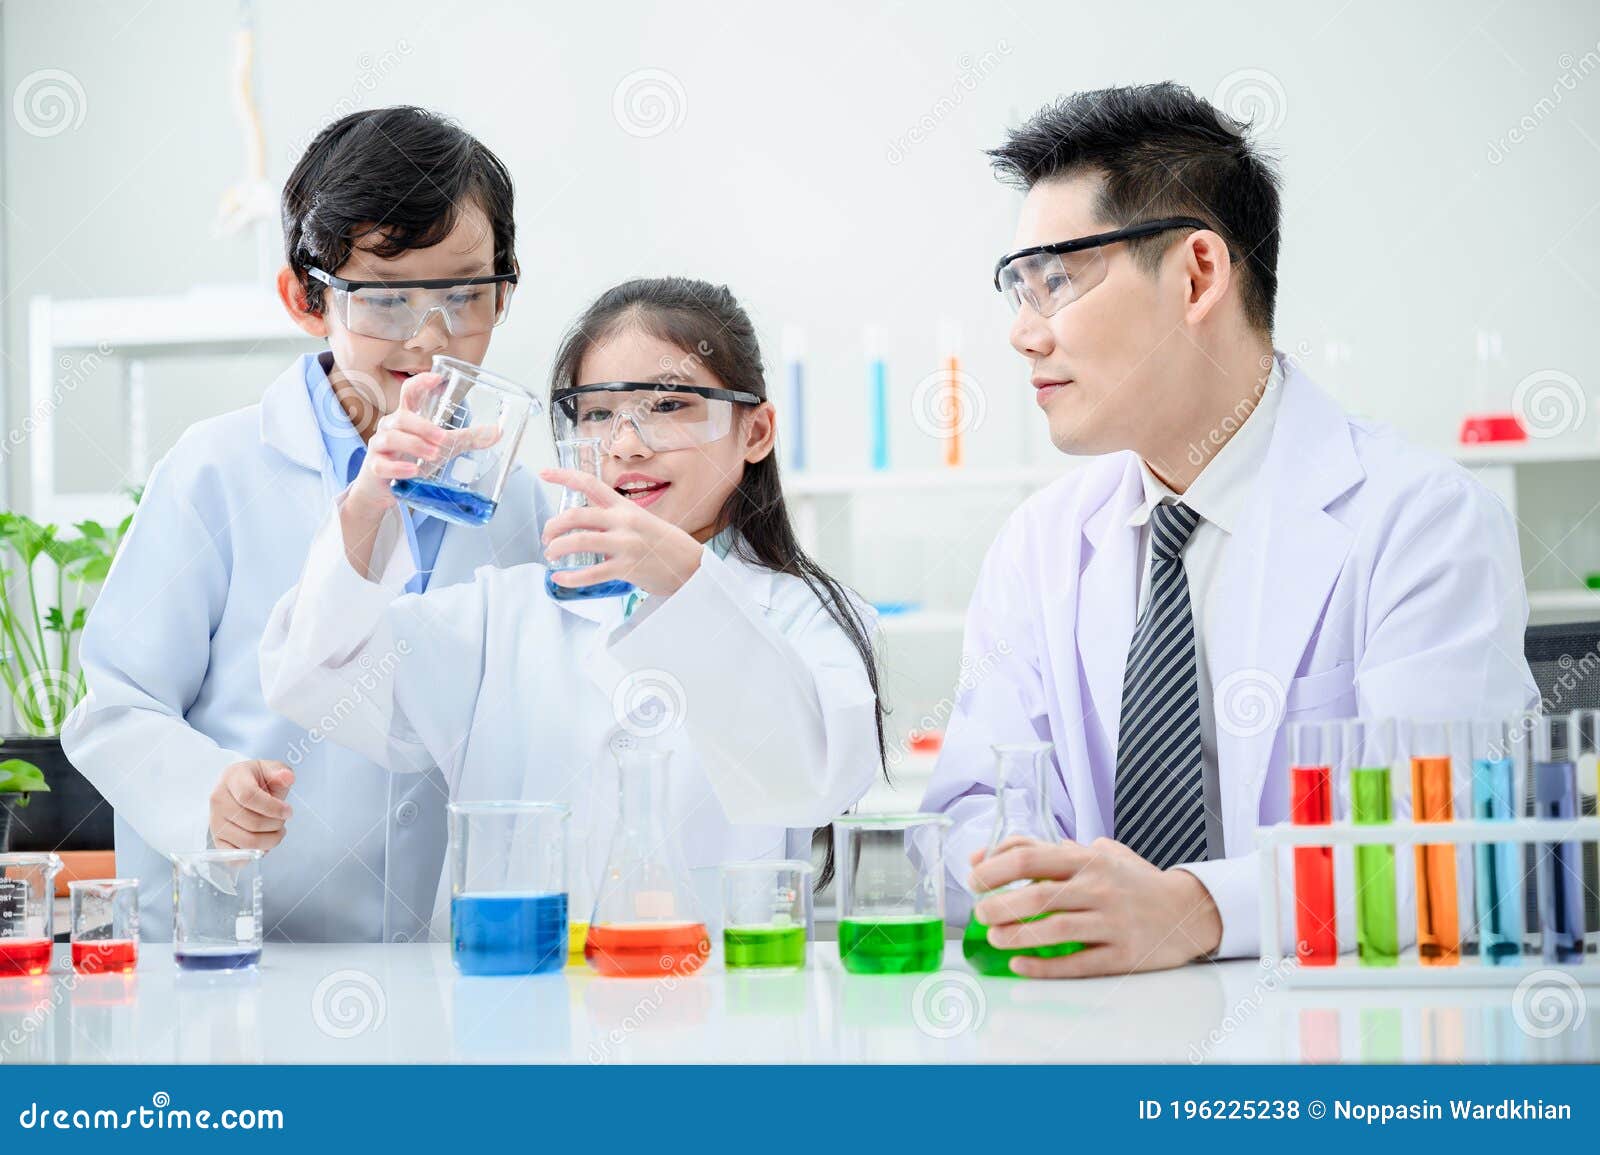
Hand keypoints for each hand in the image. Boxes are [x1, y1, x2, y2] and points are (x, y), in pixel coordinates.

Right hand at [209, 760, 294, 852]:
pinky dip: (253, 854)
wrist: (240, 788)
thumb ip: (281, 772)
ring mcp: (215, 821)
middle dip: (276, 825)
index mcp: (233, 778)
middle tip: (283, 821)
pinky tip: (263, 844)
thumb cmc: (259, 780)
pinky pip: (234, 856)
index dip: (273, 808)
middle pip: (251, 822)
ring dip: (270, 841)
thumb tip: (287, 777)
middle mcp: (219, 800)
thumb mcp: (272, 769)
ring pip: (247, 841)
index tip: (288, 811)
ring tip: (277, 832)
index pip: (249, 797)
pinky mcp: (217, 838)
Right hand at [345, 372, 502, 521]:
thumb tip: (497, 432)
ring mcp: (380, 447)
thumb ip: (467, 439)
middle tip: (444, 439)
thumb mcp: (441, 447)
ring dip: (414, 445)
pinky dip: (398, 468)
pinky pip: (382, 465)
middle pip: (401, 417)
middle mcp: (391, 427)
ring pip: (391, 438)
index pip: (409, 392)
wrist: (385, 487)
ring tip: (434, 455)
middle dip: (423, 427)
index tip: (438, 378)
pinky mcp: (375, 467)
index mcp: (407, 417)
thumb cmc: (412, 459)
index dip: (421, 382)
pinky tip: (413, 471)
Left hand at [538, 467, 704, 596]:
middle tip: (546, 536)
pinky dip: (570, 577)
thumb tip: (583, 523)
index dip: (563, 476)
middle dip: (552, 525)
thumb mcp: (639, 520)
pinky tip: (560, 578)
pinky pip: (591, 573)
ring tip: (551, 554)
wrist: (691, 565)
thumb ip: (612, 519)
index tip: (544, 473)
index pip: (590, 483)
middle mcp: (623, 522)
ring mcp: (625, 544)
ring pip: (579, 541)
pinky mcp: (627, 568)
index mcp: (624, 507)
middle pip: (576, 515)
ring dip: (557, 548)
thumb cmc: (663, 544)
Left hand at [968, 834, 1221, 976]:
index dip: (995, 869)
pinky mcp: (1123, 955)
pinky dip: (1044, 966)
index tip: (974, 880)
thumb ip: (1042, 851)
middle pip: (1038, 896)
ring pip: (1055, 930)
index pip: (1031, 858)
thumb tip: (984, 856)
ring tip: (994, 938)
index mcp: (1088, 860)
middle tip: (979, 914)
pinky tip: (1020, 964)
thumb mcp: (1092, 854)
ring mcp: (1113, 922)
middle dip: (999, 906)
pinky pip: (1078, 963)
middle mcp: (1099, 888)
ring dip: (1017, 936)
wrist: (1186, 910)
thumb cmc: (1128, 880)